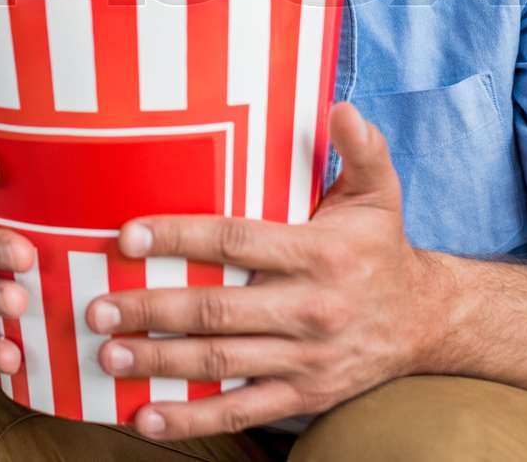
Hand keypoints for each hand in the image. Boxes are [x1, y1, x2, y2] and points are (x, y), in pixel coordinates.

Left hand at [87, 101, 443, 439]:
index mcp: (319, 254)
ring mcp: (305, 359)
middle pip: (217, 310)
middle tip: (98, 310)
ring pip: (221, 364)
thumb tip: (342, 108)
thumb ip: (361, 149)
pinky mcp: (304, 396)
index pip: (235, 241)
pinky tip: (146, 418)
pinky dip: (192, 419)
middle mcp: (311, 309)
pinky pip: (241, 412)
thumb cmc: (384, 249)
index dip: (178, 237)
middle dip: (152, 310)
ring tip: (108, 357)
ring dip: (159, 363)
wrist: (429, 323)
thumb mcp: (380, 193)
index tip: (127, 236)